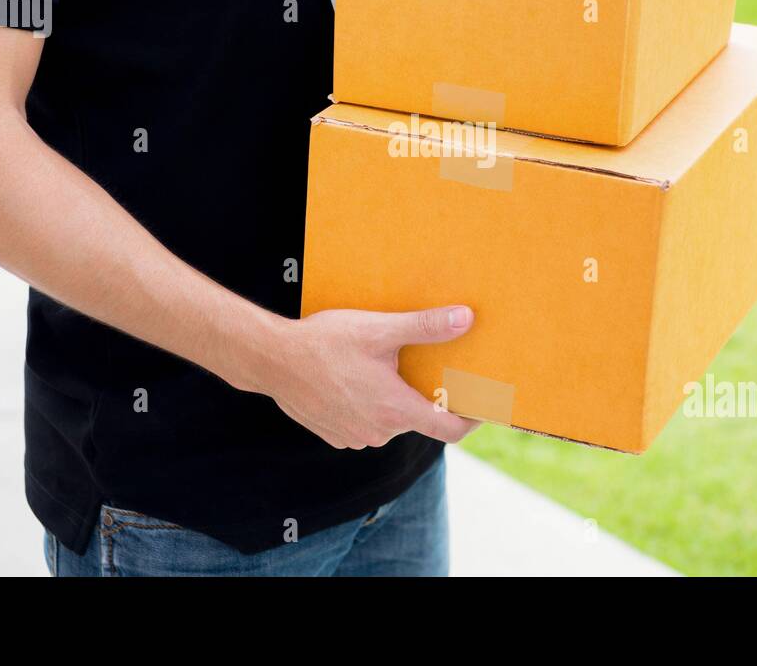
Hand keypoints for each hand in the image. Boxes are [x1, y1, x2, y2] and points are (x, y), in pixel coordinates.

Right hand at [242, 305, 479, 449]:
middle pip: (419, 419)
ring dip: (395, 399)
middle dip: (427, 396)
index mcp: (395, 409)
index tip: (484, 404)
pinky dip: (370, 405)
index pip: (450, 430)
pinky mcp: (336, 435)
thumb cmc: (325, 343)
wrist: (272, 360)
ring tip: (388, 367)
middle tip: (429, 367)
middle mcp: (379, 432)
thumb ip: (425, 326)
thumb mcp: (379, 330)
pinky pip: (366, 424)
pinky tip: (358, 379)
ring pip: (391, 420)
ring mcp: (356, 437)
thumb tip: (467, 319)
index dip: (472, 419)